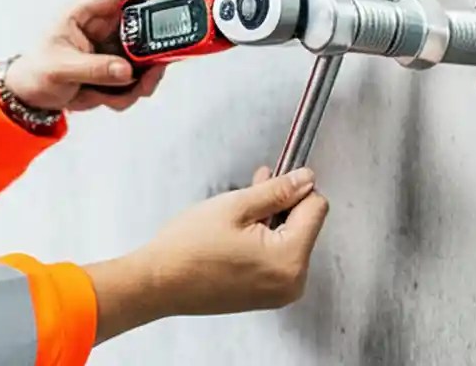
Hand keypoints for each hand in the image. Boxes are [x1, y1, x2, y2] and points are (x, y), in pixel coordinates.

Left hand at [3, 0, 170, 111]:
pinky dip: (129, 92)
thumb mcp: (60, 69)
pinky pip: (137, 78)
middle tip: (158, 65)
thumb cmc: (38, 72)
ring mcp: (114, 46)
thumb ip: (93, 69)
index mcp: (82, 13)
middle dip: (152, 46)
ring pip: (145, 56)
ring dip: (140, 78)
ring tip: (125, 93)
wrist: (34, 96)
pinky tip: (106, 98)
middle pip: (142, 23)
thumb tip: (126, 70)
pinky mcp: (119, 66)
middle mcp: (103, 25)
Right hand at [84, 166, 329, 342]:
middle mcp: (292, 282)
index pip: (316, 208)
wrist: (159, 283)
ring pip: (292, 241)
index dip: (294, 188)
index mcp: (289, 259)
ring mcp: (280, 293)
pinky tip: (236, 234)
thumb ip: (276, 191)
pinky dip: (264, 243)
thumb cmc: (188, 248)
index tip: (270, 181)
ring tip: (237, 215)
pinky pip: (278, 259)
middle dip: (282, 206)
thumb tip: (305, 179)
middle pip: (306, 226)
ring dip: (270, 223)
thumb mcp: (234, 206)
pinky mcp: (267, 296)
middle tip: (249, 193)